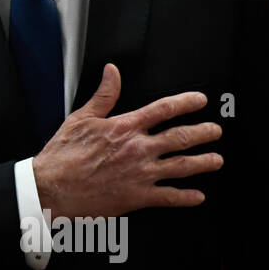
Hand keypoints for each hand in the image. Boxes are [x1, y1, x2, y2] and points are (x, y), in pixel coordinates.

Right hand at [31, 63, 221, 217]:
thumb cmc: (62, 156)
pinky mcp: (138, 197)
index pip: (164, 109)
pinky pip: (170, 197)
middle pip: (181, 137)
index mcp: (125, 127)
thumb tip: (112, 72)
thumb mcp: (80, 118)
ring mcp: (141, 174)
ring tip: (216, 160)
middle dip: (203, 132)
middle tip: (215, 130)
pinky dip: (187, 197)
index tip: (200, 101)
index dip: (186, 103)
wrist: (52, 188)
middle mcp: (138, 149)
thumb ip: (103, 95)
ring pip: (183, 166)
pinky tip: (197, 196)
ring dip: (204, 162)